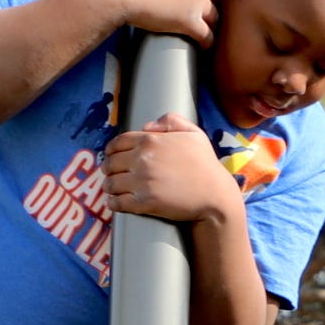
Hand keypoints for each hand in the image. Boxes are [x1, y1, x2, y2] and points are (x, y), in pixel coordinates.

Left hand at [101, 115, 238, 221]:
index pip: (117, 143)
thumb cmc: (206, 164)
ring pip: (111, 183)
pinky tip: (114, 202)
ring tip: (112, 188)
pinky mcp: (144, 203)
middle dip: (108, 169)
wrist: (216, 195)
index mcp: (150, 140)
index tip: (110, 156)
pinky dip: (113, 203)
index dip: (110, 150)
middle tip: (110, 174)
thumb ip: (170, 121)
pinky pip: (118, 203)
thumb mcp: (194, 133)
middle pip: (111, 163)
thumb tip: (147, 126)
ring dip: (109, 186)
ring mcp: (142, 182)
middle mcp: (142, 159)